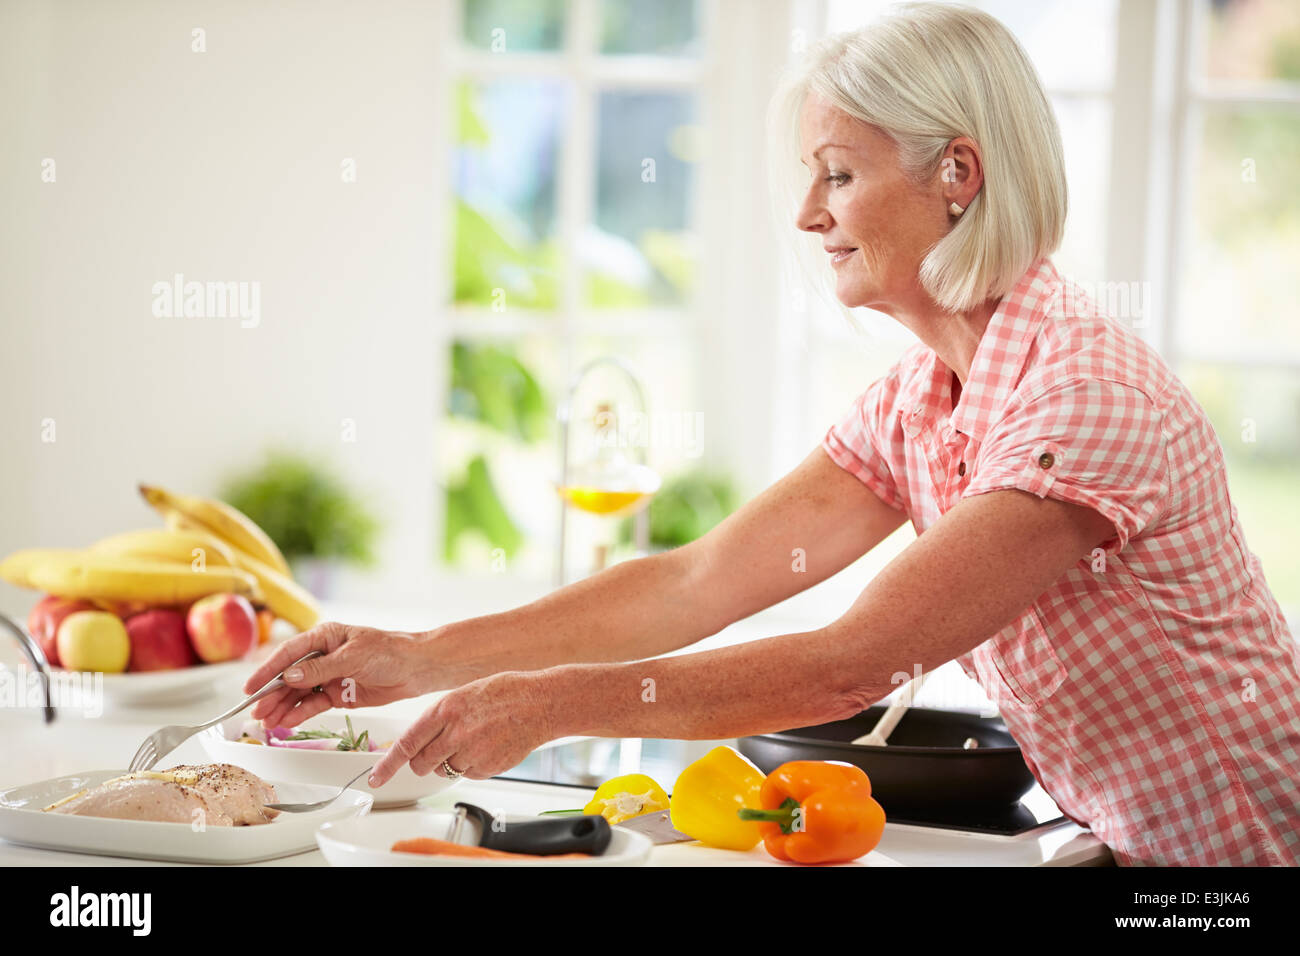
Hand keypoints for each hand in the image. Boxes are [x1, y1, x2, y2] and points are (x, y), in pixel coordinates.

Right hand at [242, 621, 439, 728]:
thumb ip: (320, 668)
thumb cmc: (390, 651)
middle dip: (271, 695)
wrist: (417, 668)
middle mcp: (323, 656)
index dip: (267, 671)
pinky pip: (313, 704)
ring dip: (282, 707)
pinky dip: (299, 714)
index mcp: (324, 637)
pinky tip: (286, 723)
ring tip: (266, 723)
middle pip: (290, 676)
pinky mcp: (338, 693)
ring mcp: (329, 675)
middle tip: (256, 712)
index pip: (288, 653)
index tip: (250, 687)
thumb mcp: (353, 656)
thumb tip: (289, 675)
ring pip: (298, 693)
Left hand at [368, 670, 557, 785]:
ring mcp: (471, 753)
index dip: (388, 765)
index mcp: (445, 709)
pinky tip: (487, 746)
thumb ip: (441, 717)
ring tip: (474, 739)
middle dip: (423, 762)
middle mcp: (455, 733)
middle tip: (437, 751)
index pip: (407, 744)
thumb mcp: (464, 694)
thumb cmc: (505, 693)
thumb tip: (423, 738)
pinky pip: (468, 774)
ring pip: (445, 770)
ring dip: (452, 761)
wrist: (540, 703)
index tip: (377, 778)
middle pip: (422, 764)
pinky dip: (473, 765)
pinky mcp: (487, 768)